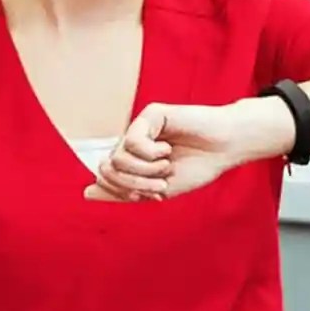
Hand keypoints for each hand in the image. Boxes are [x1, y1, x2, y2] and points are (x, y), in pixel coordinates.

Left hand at [83, 98, 293, 201]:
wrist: (224, 150)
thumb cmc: (197, 167)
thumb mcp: (157, 190)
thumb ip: (121, 192)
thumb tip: (86, 192)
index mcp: (131, 161)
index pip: (106, 179)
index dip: (126, 192)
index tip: (155, 195)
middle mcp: (131, 143)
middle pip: (108, 170)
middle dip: (134, 184)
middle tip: (160, 185)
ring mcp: (139, 128)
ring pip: (118, 158)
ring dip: (146, 171)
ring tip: (167, 166)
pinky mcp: (149, 115)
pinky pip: (133, 142)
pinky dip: (152, 154)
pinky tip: (167, 149)